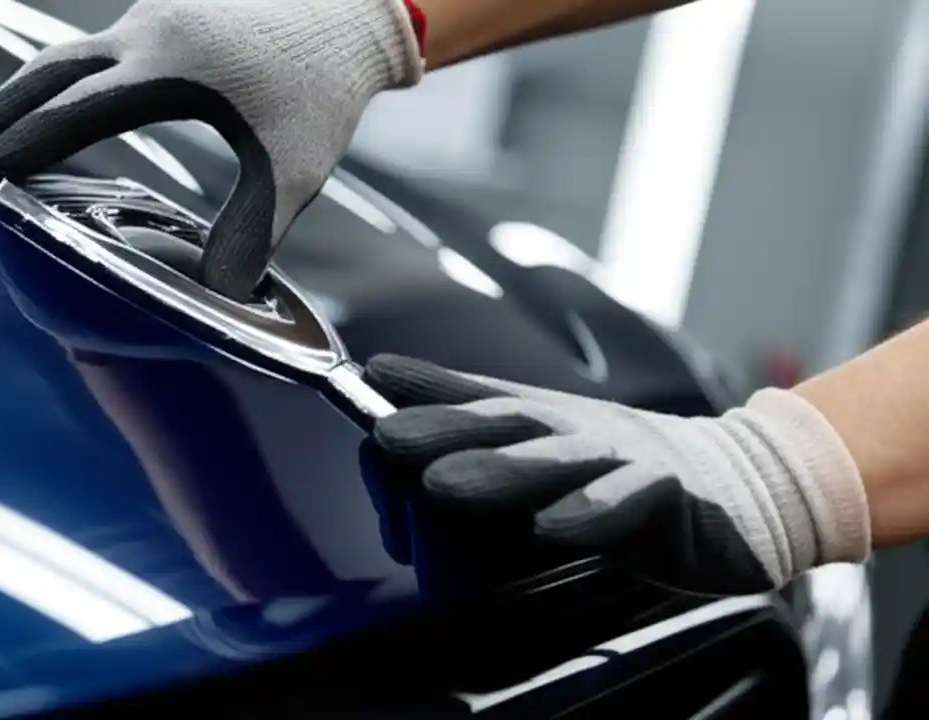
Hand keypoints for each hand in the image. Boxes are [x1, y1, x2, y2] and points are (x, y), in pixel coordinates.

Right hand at [0, 0, 423, 299]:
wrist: (354, 8)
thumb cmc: (324, 87)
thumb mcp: (292, 167)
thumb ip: (250, 231)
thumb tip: (217, 295)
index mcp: (171, 66)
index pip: (80, 107)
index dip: (29, 140)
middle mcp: (150, 31)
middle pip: (52, 69)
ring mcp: (157, 16)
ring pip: (72, 53)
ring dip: (26, 90)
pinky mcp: (170, 14)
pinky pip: (100, 46)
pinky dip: (67, 78)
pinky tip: (66, 103)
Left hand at [364, 354, 870, 594]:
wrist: (744, 480)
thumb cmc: (621, 466)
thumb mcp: (538, 437)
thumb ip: (463, 416)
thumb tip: (378, 386)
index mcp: (535, 421)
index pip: (470, 406)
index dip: (423, 408)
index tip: (367, 396)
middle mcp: (570, 433)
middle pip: (501, 426)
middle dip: (443, 431)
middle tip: (385, 438)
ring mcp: (619, 462)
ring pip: (554, 464)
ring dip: (498, 472)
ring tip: (443, 484)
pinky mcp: (670, 500)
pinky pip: (627, 506)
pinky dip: (591, 513)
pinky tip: (552, 526)